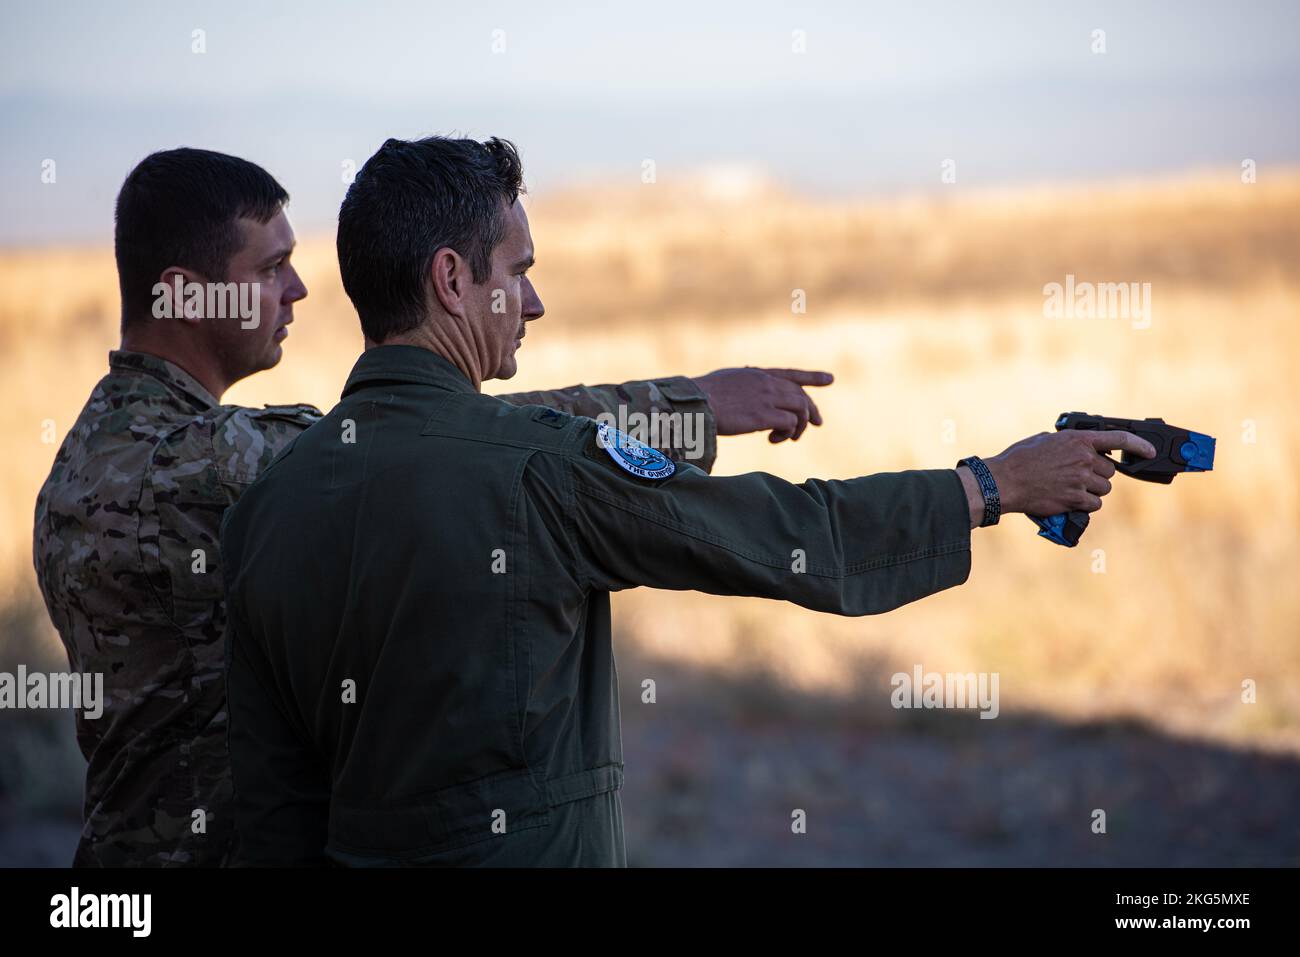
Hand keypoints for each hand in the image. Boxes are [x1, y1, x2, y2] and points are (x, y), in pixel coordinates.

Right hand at [691, 367, 834, 441]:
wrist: (696, 402)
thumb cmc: (703, 396)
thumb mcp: (727, 381)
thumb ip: (743, 385)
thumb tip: (749, 393)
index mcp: (757, 374)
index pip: (791, 374)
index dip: (812, 377)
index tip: (829, 379)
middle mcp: (767, 383)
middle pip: (801, 395)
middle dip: (812, 411)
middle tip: (816, 424)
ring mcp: (767, 398)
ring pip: (801, 409)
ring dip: (800, 426)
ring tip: (790, 438)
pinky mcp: (764, 416)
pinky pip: (790, 423)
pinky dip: (787, 433)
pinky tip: (774, 440)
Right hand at [981, 430, 1157, 518]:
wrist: (1005, 481)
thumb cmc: (1019, 459)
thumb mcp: (1044, 440)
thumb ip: (1066, 442)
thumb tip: (1075, 446)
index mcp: (1078, 440)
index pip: (1119, 439)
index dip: (1139, 445)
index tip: (1150, 452)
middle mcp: (1083, 459)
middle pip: (1109, 472)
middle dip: (1097, 475)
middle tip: (1079, 477)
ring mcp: (1080, 480)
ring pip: (1103, 490)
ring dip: (1092, 491)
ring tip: (1072, 489)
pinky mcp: (1074, 499)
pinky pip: (1094, 504)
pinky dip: (1086, 504)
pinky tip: (1071, 500)